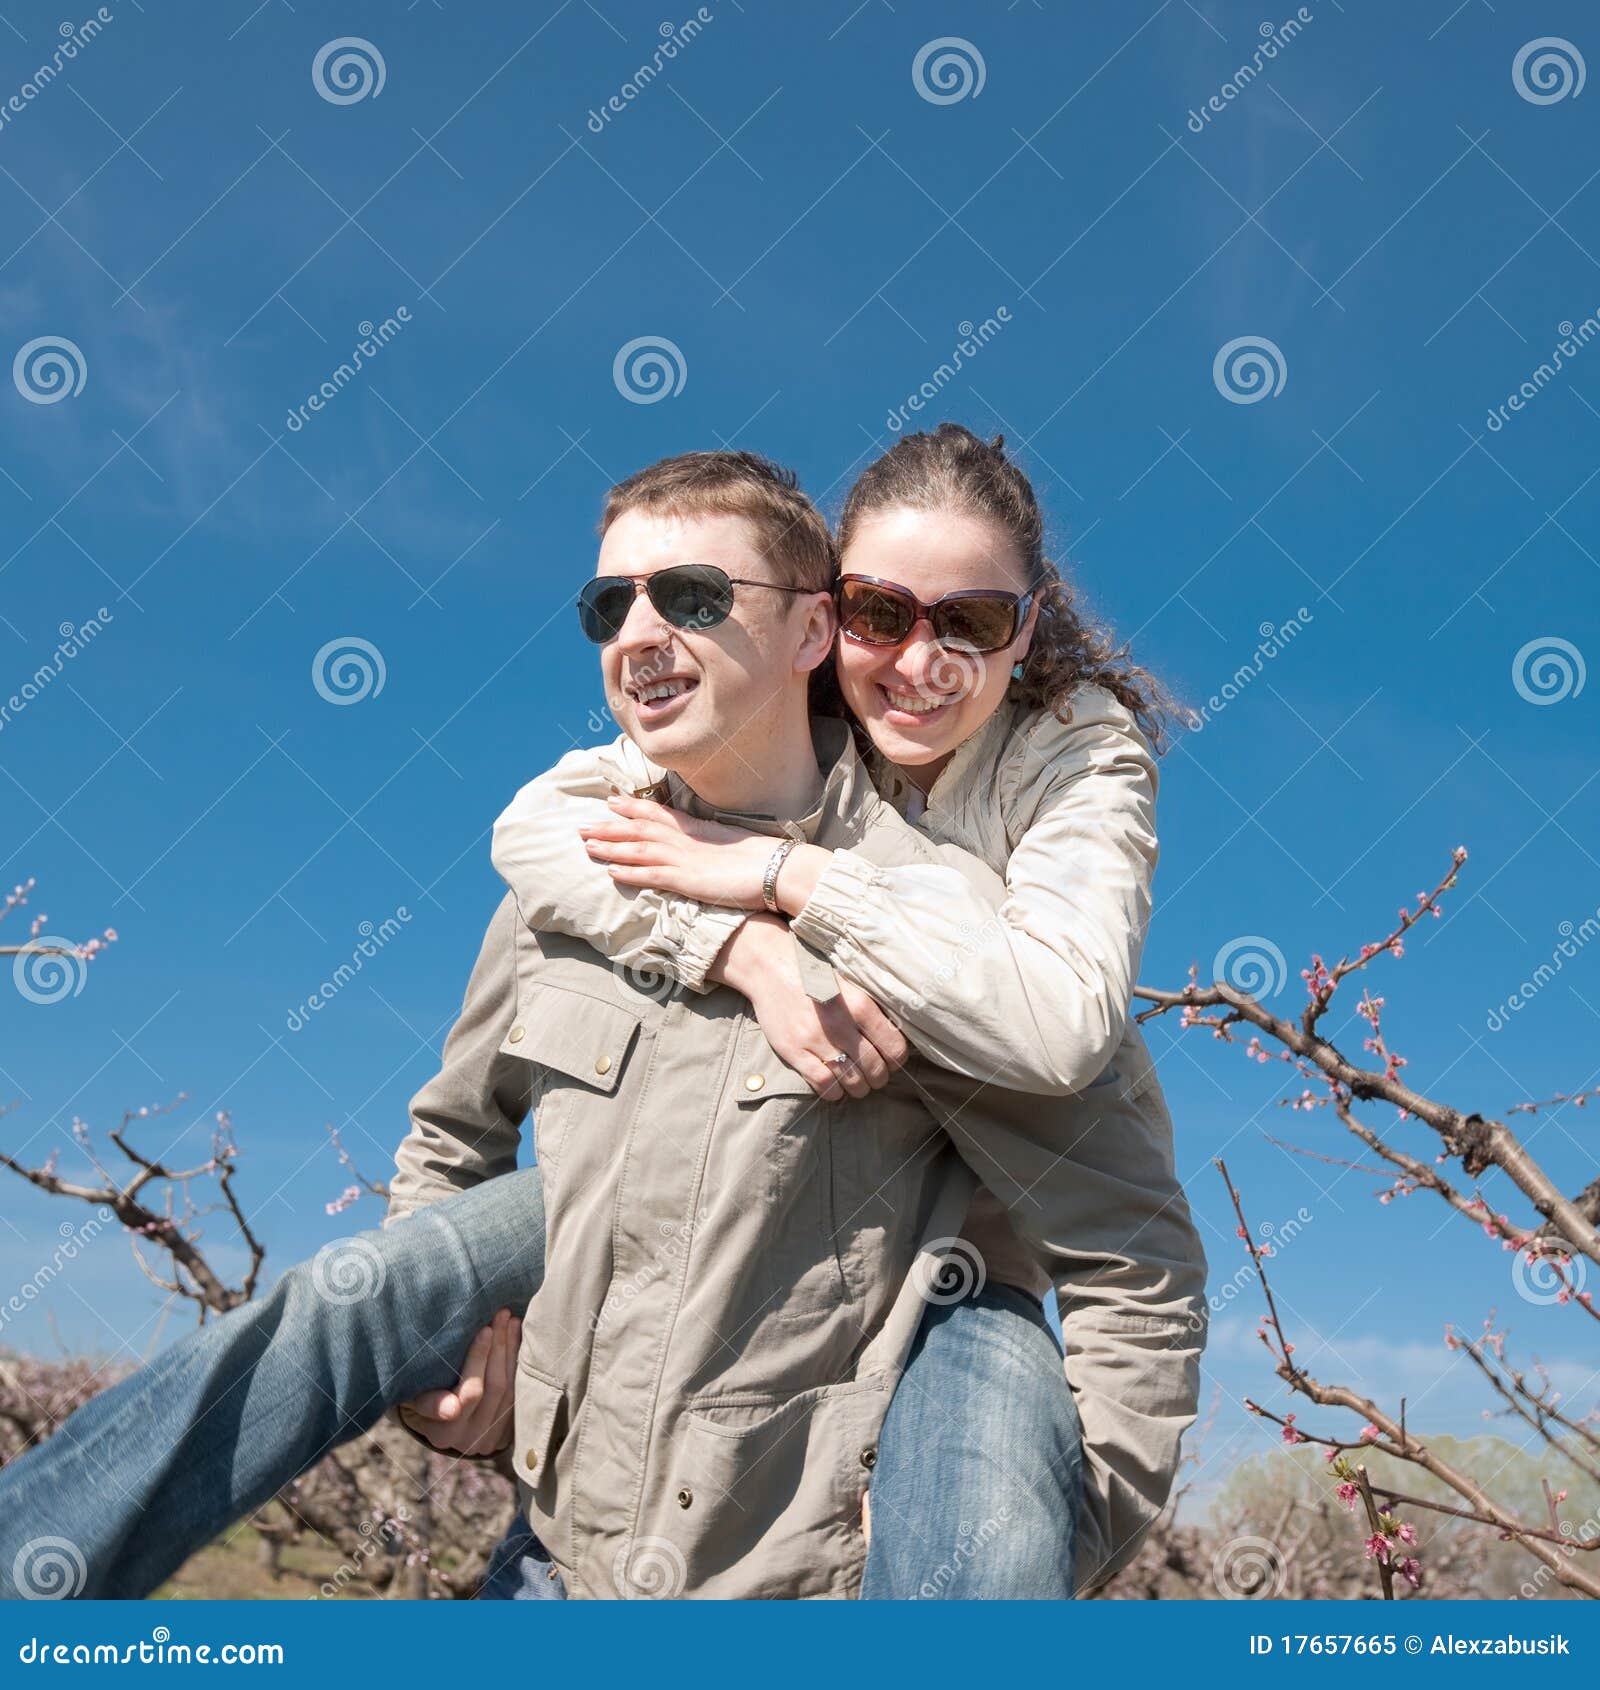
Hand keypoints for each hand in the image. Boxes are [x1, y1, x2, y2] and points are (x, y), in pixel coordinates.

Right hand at [397, 1308, 519, 1456]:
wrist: (445, 1430)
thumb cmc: (423, 1398)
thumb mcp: (416, 1396)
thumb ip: (428, 1398)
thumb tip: (452, 1404)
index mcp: (441, 1431)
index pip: (464, 1393)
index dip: (477, 1360)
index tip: (485, 1331)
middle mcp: (467, 1439)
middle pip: (490, 1387)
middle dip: (497, 1346)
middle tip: (499, 1315)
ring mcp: (490, 1438)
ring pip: (507, 1389)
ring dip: (511, 1350)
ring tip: (510, 1320)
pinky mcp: (507, 1432)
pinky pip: (518, 1393)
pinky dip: (517, 1363)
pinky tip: (517, 1339)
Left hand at [580, 797, 809, 909]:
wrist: (779, 867)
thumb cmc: (762, 858)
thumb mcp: (732, 843)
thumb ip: (712, 842)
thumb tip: (704, 845)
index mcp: (696, 828)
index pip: (657, 813)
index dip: (631, 807)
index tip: (610, 802)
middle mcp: (685, 839)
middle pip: (639, 829)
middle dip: (609, 827)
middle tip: (581, 826)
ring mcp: (684, 858)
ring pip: (638, 849)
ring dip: (611, 847)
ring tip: (586, 846)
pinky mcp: (688, 880)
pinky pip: (652, 875)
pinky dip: (630, 872)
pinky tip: (611, 871)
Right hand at [712, 915, 907, 1099]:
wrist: (771, 967)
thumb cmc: (814, 973)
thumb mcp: (850, 983)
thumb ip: (872, 1008)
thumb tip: (896, 1034)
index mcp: (860, 1005)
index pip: (894, 1047)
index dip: (897, 1060)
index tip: (892, 1060)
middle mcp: (840, 1025)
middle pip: (875, 1068)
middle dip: (879, 1077)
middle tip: (875, 1075)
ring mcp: (815, 1040)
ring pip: (852, 1082)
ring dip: (860, 1088)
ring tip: (858, 1083)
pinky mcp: (794, 1052)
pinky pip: (823, 1085)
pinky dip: (835, 1092)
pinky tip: (836, 1087)